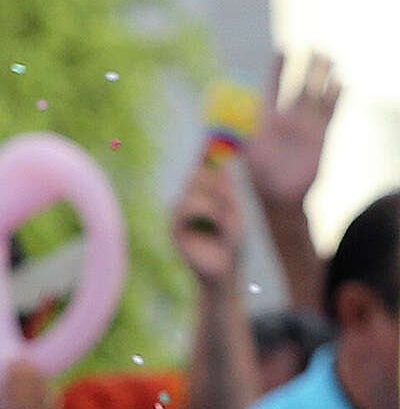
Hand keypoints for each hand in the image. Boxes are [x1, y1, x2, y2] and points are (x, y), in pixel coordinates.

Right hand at [169, 160, 243, 285]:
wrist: (225, 271)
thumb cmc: (231, 244)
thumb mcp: (234, 212)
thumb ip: (226, 191)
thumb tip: (222, 166)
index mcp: (202, 197)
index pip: (199, 170)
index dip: (203, 154)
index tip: (210, 137)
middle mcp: (186, 203)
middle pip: (194, 175)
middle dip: (213, 179)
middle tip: (229, 194)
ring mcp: (178, 215)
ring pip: (191, 189)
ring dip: (214, 198)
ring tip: (226, 215)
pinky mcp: (174, 228)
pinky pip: (187, 206)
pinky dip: (206, 210)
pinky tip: (216, 222)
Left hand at [243, 51, 340, 214]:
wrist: (278, 196)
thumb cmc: (256, 177)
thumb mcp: (241, 154)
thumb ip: (233, 137)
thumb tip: (211, 127)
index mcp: (267, 118)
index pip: (273, 87)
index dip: (277, 69)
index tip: (282, 50)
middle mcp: (288, 118)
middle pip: (299, 85)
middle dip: (305, 67)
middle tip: (313, 50)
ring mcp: (306, 125)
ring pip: (316, 94)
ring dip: (322, 76)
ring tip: (327, 58)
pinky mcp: (321, 134)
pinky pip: (330, 111)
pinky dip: (335, 96)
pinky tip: (339, 82)